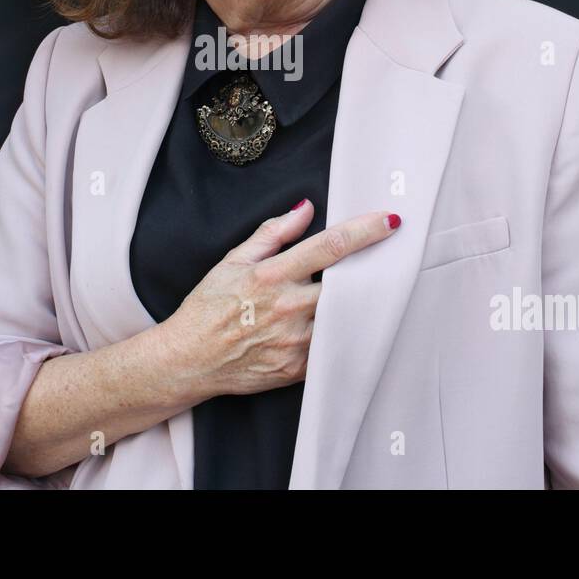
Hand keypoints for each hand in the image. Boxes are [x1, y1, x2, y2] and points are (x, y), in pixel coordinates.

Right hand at [159, 199, 400, 398]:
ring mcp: (296, 342)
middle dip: (366, 272)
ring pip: (344, 318)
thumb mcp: (233, 261)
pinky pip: (331, 348)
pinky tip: (336, 326)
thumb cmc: (208, 307)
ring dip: (353, 305)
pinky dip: (337, 334)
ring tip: (357, 296)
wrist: (189, 359)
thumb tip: (305, 209)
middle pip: (348, 285)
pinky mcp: (298, 369)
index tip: (390, 222)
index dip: (364, 231)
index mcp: (273, 276)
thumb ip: (272, 233)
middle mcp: (289, 308)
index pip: (330, 247)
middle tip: (380, 264)